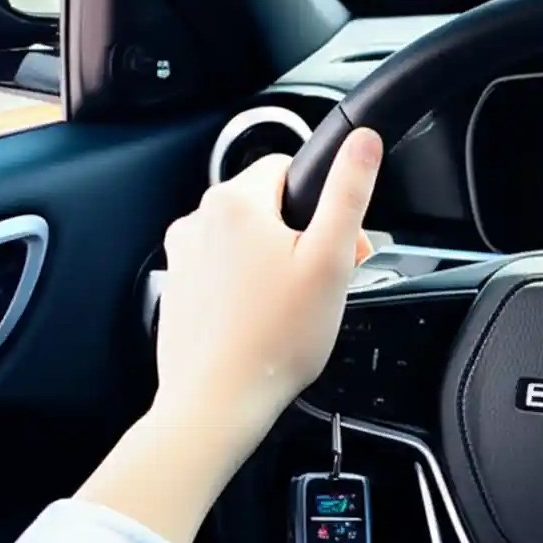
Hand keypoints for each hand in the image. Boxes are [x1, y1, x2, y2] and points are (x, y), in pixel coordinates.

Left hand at [156, 128, 381, 430]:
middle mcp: (199, 219)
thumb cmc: (275, 339)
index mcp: (236, 201)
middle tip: (320, 282)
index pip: (289, 168)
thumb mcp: (330, 259)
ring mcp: (184, 254)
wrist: (218, 402)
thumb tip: (362, 140)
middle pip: (268, 204)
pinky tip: (262, 318)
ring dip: (273, 260)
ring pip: (246, 237)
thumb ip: (348, 191)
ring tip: (290, 305)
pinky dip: (246, 285)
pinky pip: (224, 268)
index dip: (323, 204)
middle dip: (300, 235)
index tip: (335, 245)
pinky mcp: (180, 286)